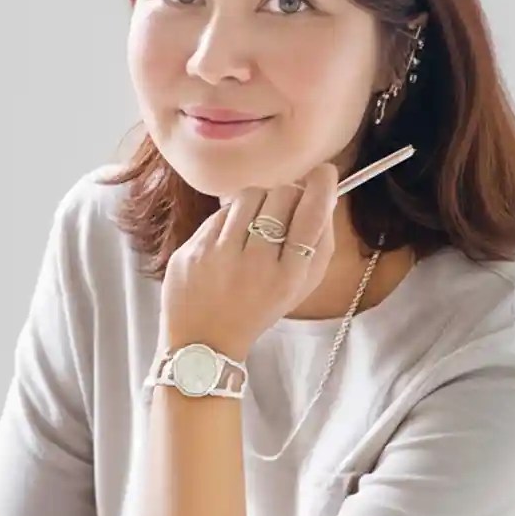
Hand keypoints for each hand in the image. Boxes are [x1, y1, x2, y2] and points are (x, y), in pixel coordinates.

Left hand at [158, 162, 340, 360]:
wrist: (204, 341)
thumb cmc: (259, 310)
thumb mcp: (300, 288)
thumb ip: (319, 244)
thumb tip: (324, 195)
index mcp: (287, 278)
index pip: (310, 217)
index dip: (321, 187)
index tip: (324, 173)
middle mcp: (253, 265)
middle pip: (280, 197)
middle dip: (288, 194)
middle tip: (286, 206)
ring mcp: (216, 256)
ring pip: (247, 196)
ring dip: (258, 202)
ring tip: (256, 224)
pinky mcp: (190, 250)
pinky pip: (219, 214)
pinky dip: (230, 220)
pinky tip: (230, 242)